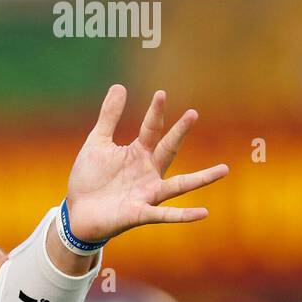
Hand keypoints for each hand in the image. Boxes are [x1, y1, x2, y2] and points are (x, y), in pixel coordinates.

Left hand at [65, 85, 227, 242]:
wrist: (77, 211)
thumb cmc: (90, 178)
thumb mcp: (97, 143)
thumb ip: (109, 117)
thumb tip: (120, 86)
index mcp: (139, 153)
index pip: (152, 129)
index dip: (155, 112)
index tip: (161, 93)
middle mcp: (149, 172)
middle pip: (168, 149)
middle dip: (178, 133)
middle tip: (193, 113)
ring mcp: (147, 193)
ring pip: (179, 185)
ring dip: (201, 179)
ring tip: (224, 170)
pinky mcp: (140, 213)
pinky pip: (165, 214)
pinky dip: (183, 215)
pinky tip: (203, 213)